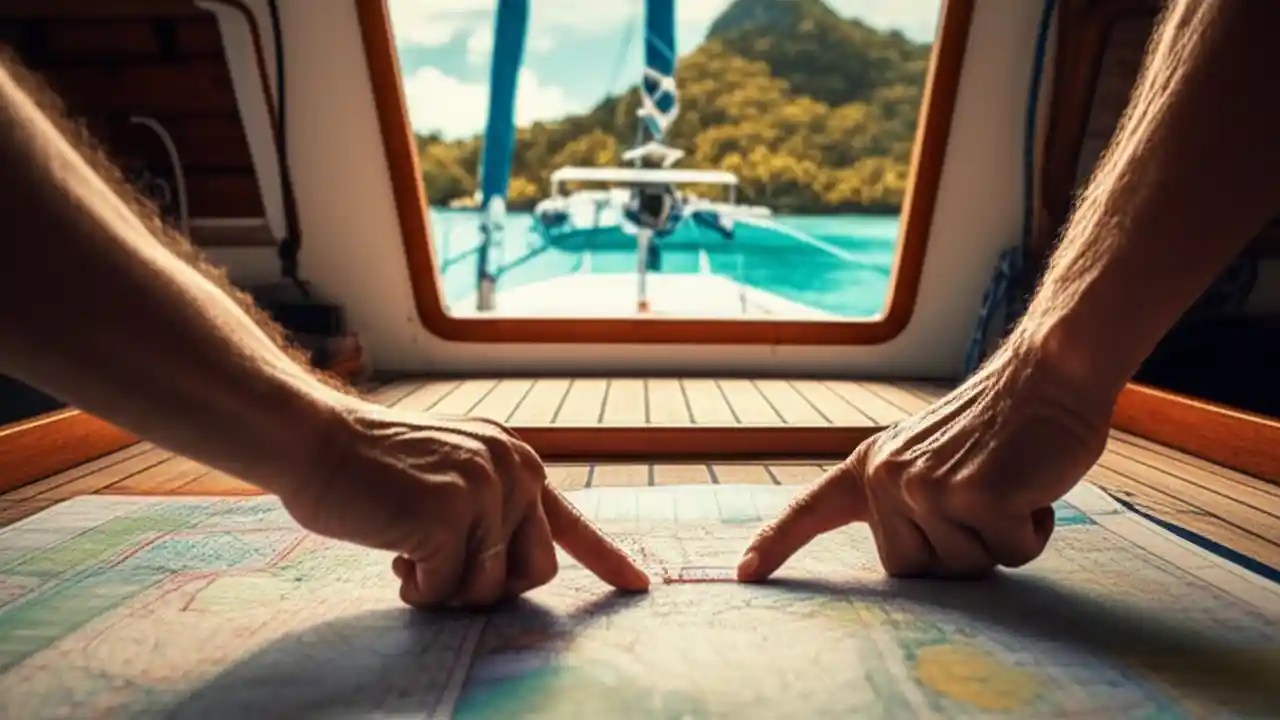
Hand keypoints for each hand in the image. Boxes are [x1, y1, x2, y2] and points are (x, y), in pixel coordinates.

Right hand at [279, 401, 648, 607]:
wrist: (319, 440)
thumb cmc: (375, 465)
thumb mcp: (454, 469)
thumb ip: (491, 505)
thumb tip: (515, 563)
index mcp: (517, 460)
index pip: (571, 522)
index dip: (606, 559)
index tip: (638, 586)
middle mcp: (514, 472)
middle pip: (537, 571)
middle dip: (492, 587)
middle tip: (443, 569)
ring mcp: (485, 493)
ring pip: (490, 589)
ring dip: (445, 588)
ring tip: (409, 551)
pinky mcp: (450, 518)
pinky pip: (444, 591)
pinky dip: (415, 587)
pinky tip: (393, 551)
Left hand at [738, 342, 1115, 579]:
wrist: (1049, 375)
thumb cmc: (1002, 426)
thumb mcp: (932, 457)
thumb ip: (909, 498)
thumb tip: (907, 561)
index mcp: (872, 466)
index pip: (812, 511)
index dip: (779, 545)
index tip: (745, 574)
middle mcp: (888, 477)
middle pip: (913, 572)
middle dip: (958, 551)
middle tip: (983, 494)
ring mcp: (927, 487)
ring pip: (965, 570)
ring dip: (999, 539)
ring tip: (1007, 483)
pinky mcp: (975, 495)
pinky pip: (1010, 554)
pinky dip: (1032, 531)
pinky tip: (1031, 485)